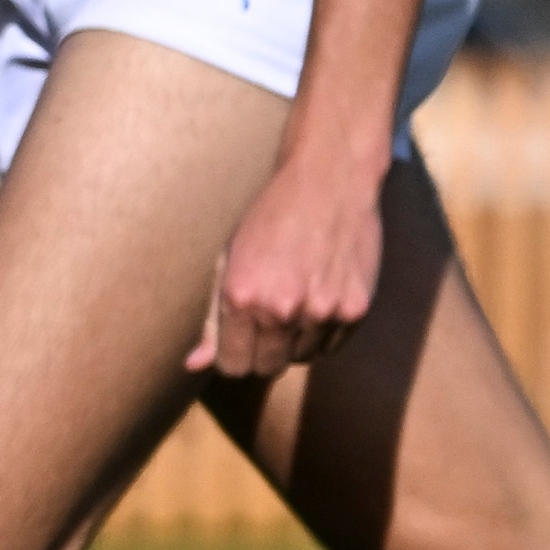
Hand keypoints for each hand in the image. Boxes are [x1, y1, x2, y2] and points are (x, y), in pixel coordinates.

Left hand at [192, 147, 386, 378]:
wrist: (328, 182)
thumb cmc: (270, 219)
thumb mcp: (229, 261)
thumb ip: (212, 318)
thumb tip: (193, 366)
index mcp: (243, 298)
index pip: (233, 366)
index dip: (234, 357)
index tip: (239, 342)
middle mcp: (283, 310)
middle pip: (268, 368)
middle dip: (263, 352)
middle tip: (268, 320)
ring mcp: (323, 312)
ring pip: (302, 358)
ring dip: (296, 340)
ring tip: (297, 298)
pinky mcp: (356, 309)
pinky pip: (333, 345)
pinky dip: (324, 331)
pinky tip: (320, 295)